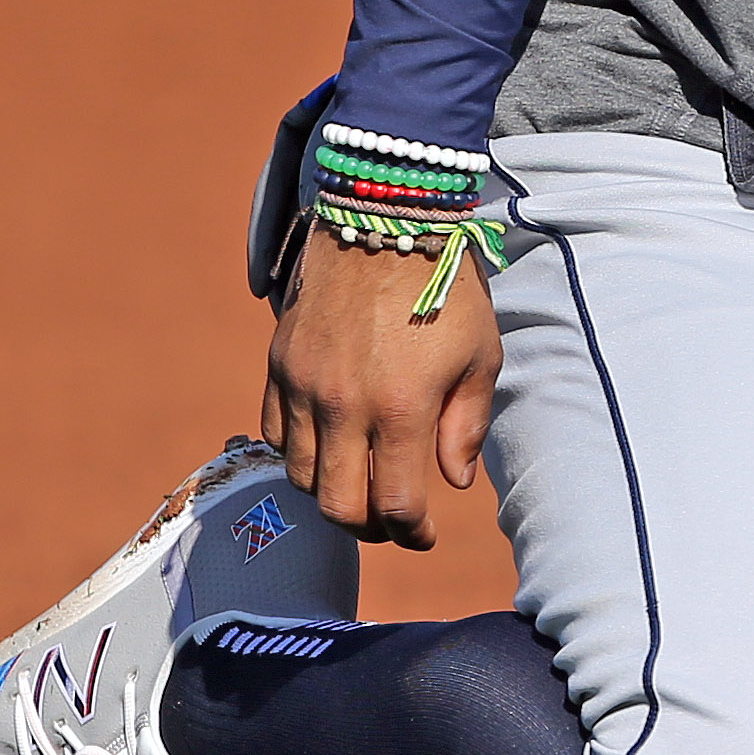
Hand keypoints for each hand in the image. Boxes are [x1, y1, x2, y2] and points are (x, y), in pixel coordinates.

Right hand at [261, 233, 500, 549]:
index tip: (425, 534)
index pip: (394, 503)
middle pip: (338, 505)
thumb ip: (465, 425)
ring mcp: (303, 384)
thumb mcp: (480, 355)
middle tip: (390, 523)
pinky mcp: (279, 363)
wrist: (387, 220)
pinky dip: (296, 454)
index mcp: (401, 406)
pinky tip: (325, 447)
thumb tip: (454, 482)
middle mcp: (343, 404)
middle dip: (368, 528)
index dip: (411, 532)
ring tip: (359, 487)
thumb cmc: (447, 288)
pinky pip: (272, 433)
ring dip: (330, 494)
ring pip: (299, 475)